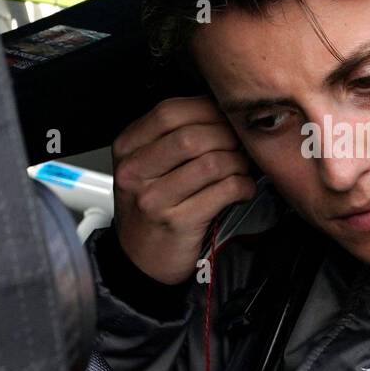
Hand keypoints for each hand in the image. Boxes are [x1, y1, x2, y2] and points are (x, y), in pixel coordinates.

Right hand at [110, 96, 255, 283]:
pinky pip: (223, 191)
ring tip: (241, 168)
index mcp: (127, 148)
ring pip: (212, 162)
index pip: (169, 112)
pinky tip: (242, 189)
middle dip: (226, 136)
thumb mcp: (146, 167)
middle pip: (193, 136)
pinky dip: (242, 186)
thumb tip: (219, 109)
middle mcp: (134, 172)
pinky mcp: (177, 222)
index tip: (224, 117)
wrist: (140, 261)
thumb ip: (171, 137)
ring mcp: (153, 199)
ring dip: (238, 162)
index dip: (205, 109)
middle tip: (239, 144)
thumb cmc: (150, 209)